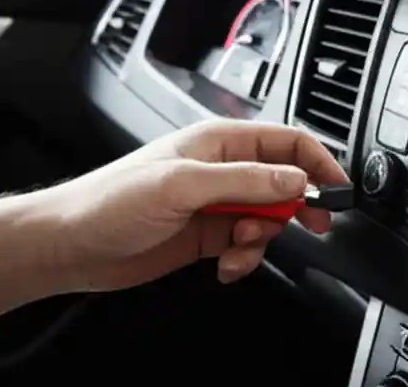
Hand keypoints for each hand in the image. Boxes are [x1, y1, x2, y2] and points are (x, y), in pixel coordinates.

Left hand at [38, 120, 346, 291]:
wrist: (69, 245)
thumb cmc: (109, 201)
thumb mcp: (183, 185)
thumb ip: (245, 181)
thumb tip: (296, 181)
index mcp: (219, 142)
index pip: (287, 142)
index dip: (319, 162)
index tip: (338, 190)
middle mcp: (221, 169)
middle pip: (284, 182)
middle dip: (297, 207)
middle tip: (312, 225)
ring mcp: (215, 203)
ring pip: (268, 218)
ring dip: (264, 240)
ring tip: (238, 248)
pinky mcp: (206, 235)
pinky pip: (246, 246)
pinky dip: (245, 260)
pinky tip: (224, 266)